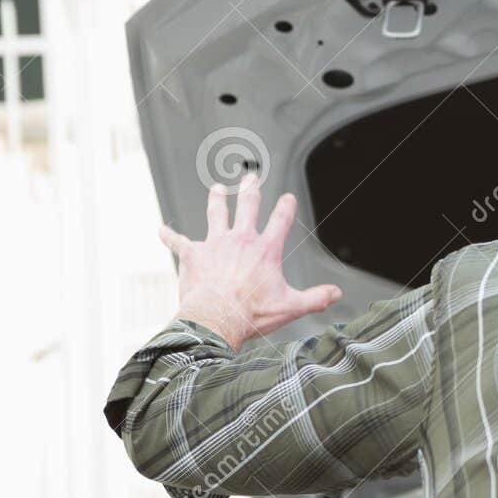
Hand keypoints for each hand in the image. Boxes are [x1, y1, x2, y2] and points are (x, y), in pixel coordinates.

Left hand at [159, 175, 342, 350]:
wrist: (216, 319)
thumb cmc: (252, 314)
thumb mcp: (291, 307)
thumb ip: (316, 298)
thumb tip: (336, 294)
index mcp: (265, 250)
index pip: (280, 221)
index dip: (285, 208)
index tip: (287, 198)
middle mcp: (241, 240)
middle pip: (247, 207)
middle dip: (250, 190)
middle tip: (250, 177)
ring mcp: (215, 244)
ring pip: (215, 213)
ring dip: (217, 199)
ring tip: (218, 188)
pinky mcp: (193, 255)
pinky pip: (178, 241)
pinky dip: (169, 236)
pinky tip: (161, 229)